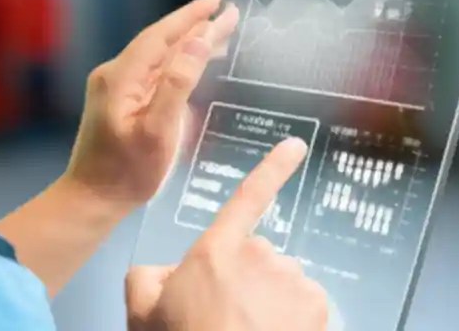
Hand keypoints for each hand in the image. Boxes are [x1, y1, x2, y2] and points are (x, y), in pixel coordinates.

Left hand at [64, 0, 239, 209]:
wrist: (92, 199)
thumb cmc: (128, 173)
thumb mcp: (158, 132)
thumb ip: (177, 85)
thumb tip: (197, 42)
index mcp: (120, 77)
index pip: (160, 35)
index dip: (189, 17)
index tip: (217, 0)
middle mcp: (113, 74)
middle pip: (159, 42)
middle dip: (194, 27)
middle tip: (228, 14)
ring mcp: (113, 86)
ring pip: (156, 56)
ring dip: (187, 44)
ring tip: (219, 33)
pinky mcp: (118, 100)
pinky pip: (151, 71)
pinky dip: (176, 63)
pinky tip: (192, 63)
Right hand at [126, 138, 329, 330]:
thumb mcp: (141, 309)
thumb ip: (148, 275)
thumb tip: (166, 271)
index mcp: (216, 252)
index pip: (247, 199)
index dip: (273, 169)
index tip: (296, 146)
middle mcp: (260, 258)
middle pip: (257, 255)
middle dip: (244, 277)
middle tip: (223, 311)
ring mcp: (293, 284)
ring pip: (283, 282)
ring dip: (269, 300)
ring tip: (245, 328)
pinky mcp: (317, 310)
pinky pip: (305, 305)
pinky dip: (293, 318)